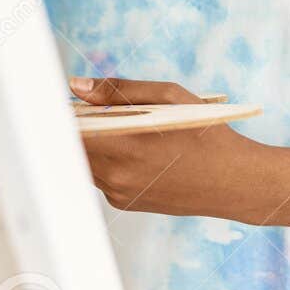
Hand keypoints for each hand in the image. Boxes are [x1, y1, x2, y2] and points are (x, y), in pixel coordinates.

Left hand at [71, 76, 262, 218]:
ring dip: (91, 143)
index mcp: (127, 145)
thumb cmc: (206, 132)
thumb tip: (75, 86)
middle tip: (83, 106)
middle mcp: (118, 175)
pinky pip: (101, 176)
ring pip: (85, 161)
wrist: (235, 182)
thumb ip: (117, 91)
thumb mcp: (168, 97)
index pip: (71, 130)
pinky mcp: (125, 203)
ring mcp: (120, 193)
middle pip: (75, 146)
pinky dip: (106, 159)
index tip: (54, 99)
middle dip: (76, 125)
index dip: (60, 114)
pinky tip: (129, 148)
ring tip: (112, 124)